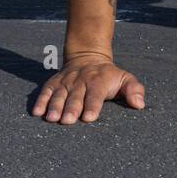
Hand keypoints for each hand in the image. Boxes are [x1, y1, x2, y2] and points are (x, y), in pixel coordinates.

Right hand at [32, 55, 146, 124]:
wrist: (88, 56)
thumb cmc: (109, 76)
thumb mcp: (125, 78)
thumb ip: (134, 89)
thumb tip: (139, 104)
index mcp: (99, 81)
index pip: (96, 94)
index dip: (93, 105)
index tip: (89, 117)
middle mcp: (81, 81)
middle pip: (75, 96)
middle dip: (71, 108)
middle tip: (68, 121)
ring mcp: (66, 82)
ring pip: (59, 94)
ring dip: (55, 106)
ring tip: (52, 118)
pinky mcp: (54, 83)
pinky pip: (45, 91)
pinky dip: (40, 100)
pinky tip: (37, 112)